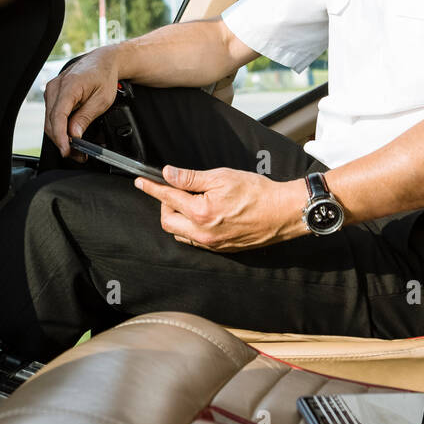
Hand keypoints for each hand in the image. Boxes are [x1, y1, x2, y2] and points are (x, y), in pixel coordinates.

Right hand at [44, 45, 121, 156]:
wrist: (103, 61)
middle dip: (62, 141)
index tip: (66, 150)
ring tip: (77, 148)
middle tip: (77, 155)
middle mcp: (56, 87)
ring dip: (60, 136)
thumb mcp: (102, 100)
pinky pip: (52, 114)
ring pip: (50, 120)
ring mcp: (52, 90)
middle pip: (51, 121)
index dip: (60, 137)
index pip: (58, 116)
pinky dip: (60, 127)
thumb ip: (86, 117)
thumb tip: (74, 134)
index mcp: (69, 86)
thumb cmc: (104, 76)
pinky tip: (70, 135)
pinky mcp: (53, 94)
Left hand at [134, 166, 306, 251]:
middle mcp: (203, 233)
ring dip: (178, 218)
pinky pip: (195, 241)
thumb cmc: (257, 192)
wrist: (282, 212)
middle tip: (175, 190)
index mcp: (201, 213)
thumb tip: (168, 174)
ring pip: (181, 234)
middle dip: (166, 205)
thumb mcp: (222, 177)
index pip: (167, 199)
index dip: (152, 188)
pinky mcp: (221, 249)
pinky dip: (192, 228)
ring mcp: (211, 244)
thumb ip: (191, 177)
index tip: (141, 182)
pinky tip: (203, 215)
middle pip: (168, 222)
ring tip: (191, 202)